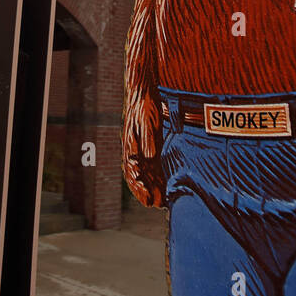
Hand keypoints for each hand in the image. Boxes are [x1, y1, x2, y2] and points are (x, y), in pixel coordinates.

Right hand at [122, 92, 165, 207]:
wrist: (144, 90)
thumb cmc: (144, 105)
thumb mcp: (147, 121)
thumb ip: (148, 140)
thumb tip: (149, 157)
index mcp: (129, 147)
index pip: (132, 174)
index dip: (140, 188)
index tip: (149, 200)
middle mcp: (134, 151)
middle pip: (137, 178)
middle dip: (146, 193)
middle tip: (157, 205)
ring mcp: (141, 149)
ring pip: (145, 174)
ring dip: (152, 188)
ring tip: (163, 202)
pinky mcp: (149, 145)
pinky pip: (152, 166)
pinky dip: (157, 178)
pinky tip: (166, 186)